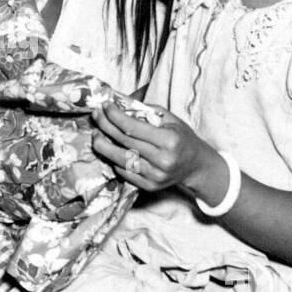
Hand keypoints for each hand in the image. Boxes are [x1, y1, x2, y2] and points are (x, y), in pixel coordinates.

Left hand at [91, 101, 221, 195]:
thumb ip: (146, 111)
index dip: (115, 116)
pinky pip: (124, 172)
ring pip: (120, 159)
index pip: (133, 127)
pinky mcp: (149, 186)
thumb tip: (120, 104)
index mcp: (169, 140)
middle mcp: (163, 160)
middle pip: (124, 141)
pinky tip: (109, 149)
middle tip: (96, 115)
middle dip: (106, 126)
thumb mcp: (170, 119)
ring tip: (96, 133)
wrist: (195, 165)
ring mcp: (155, 176)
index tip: (105, 106)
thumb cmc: (182, 137)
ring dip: (103, 145)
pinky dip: (114, 160)